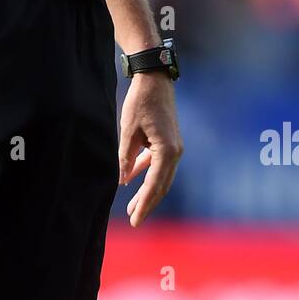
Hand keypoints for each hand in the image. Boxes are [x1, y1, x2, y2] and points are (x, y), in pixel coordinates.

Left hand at [118, 71, 183, 227]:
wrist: (155, 79)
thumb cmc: (140, 102)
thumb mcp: (127, 131)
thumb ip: (126, 158)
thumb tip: (123, 180)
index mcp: (167, 151)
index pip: (155, 185)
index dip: (144, 204)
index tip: (135, 220)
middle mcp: (175, 152)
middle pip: (161, 185)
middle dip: (147, 203)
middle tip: (133, 219)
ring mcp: (175, 147)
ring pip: (161, 176)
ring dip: (147, 190)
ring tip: (132, 206)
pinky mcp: (169, 142)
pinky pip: (158, 163)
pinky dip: (146, 172)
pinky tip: (131, 180)